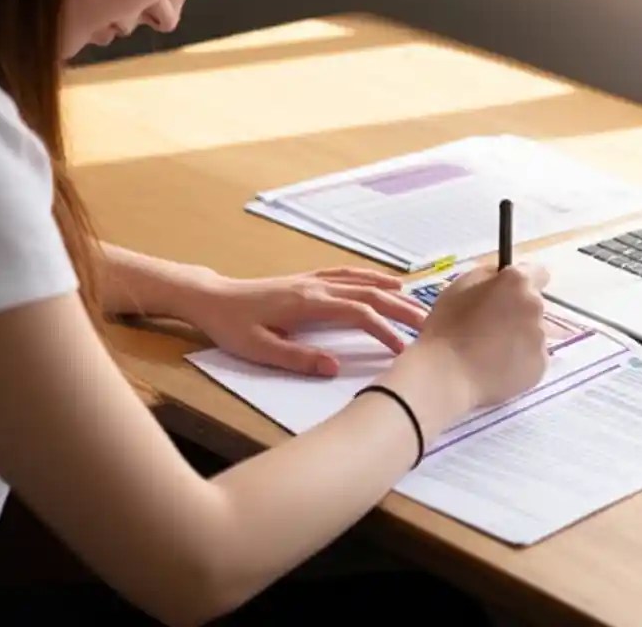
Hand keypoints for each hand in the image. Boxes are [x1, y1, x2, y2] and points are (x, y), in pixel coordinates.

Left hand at [182, 267, 426, 376]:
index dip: (384, 330)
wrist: (212, 298)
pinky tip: (388, 284)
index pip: (358, 313)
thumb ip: (297, 358)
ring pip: (364, 282)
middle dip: (402, 310)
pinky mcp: (309, 279)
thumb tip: (334, 367)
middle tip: (429, 326)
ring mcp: (314, 280)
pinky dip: (374, 277)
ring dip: (394, 294)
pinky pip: (350, 274)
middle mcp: (316, 287)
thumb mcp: (258, 350)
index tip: (402, 350)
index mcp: (307, 304)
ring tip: (419, 307)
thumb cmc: (231, 326)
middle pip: (370, 294)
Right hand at [406, 263, 550, 408]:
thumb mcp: (459, 287)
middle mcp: (535, 306)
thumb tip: (501, 277)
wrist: (446, 376)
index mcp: (517, 283)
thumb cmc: (446, 328)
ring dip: (519, 338)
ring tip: (490, 353)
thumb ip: (487, 276)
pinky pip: (533, 359)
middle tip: (490, 328)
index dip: (523, 282)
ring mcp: (541, 338)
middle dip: (517, 312)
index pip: (538, 273)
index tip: (508, 294)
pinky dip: (520, 363)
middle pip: (533, 305)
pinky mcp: (540, 366)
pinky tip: (497, 369)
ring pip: (534, 334)